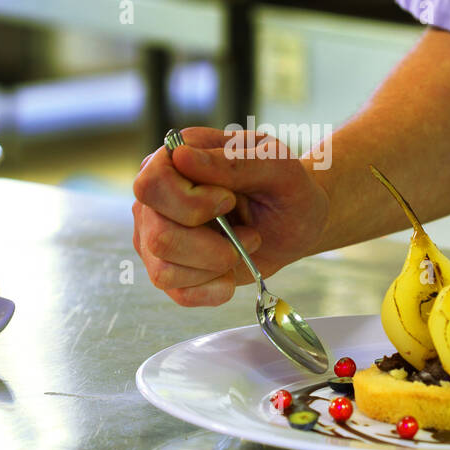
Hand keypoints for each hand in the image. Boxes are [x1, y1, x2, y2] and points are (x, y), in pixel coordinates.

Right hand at [132, 127, 329, 306]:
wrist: (298, 222)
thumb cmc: (285, 186)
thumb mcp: (274, 165)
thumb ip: (230, 161)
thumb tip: (180, 157)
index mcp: (173, 160)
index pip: (151, 186)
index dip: (190, 202)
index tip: (229, 201)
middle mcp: (157, 199)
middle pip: (158, 236)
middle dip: (213, 246)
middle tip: (249, 233)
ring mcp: (157, 236)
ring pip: (164, 271)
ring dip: (216, 266)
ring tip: (243, 247)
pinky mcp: (169, 269)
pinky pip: (178, 293)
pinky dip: (214, 288)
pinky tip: (231, 272)